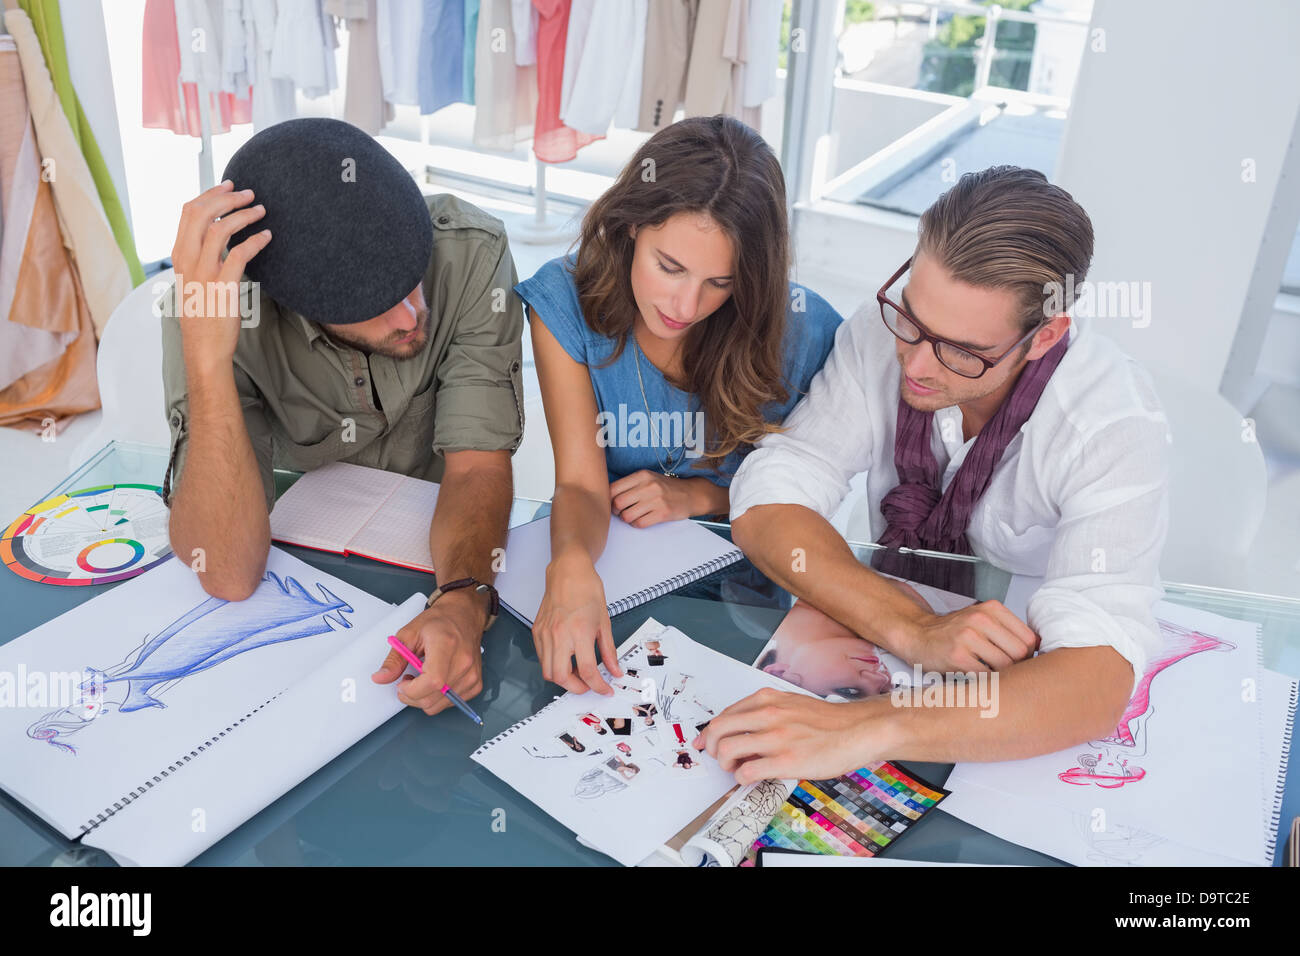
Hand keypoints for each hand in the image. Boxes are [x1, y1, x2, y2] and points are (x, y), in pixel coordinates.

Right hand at [170, 180, 270, 375]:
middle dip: (227, 197)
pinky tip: (268, 236)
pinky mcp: (223, 287)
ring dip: (244, 214)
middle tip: (250, 193)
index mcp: (179, 256)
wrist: (203, 348)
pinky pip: (240, 254)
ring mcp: (204, 273)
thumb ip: (199, 257)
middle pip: (201, 213)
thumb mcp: (193, 280)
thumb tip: (215, 236)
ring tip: (261, 210)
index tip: (229, 186)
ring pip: (220, 228)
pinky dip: (256, 240)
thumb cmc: (203, 315)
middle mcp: (187, 260)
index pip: (188, 212)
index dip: (209, 194)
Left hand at [371, 591, 484, 714]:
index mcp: (446, 646)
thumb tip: (381, 678)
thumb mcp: (409, 634)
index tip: (402, 684)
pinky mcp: (476, 684)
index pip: (432, 681)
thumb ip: (394, 659)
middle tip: (407, 680)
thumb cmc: (439, 622)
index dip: (412, 690)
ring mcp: (471, 675)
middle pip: (433, 698)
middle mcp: (463, 662)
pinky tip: (436, 681)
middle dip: (412, 695)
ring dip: (424, 697)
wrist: (463, 616)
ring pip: (439, 705)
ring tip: (422, 678)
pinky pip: (450, 703)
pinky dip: (438, 697)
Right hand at [531, 552, 620, 694]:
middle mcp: (559, 635)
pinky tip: (565, 658)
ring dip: (562, 678)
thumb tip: (615, 670)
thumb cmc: (587, 591)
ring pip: (547, 671)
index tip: (605, 689)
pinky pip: (541, 657)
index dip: (598, 686)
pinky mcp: (537, 631)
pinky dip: (552, 665)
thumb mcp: (604, 622)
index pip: (587, 671)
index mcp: (580, 632)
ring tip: (576, 672)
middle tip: (589, 685)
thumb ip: (608, 651)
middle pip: (561, 677)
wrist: (568, 572)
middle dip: (576, 688)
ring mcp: (545, 634)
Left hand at [609, 470, 696, 526]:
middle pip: (617, 503)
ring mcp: (656, 500)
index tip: (614, 502)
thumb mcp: (648, 478)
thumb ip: (630, 484)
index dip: (609, 499)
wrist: (691, 494)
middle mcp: (648, 486)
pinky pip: (639, 524)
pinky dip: (637, 524)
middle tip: (622, 511)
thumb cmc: (665, 487)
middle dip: (616, 511)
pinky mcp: (662, 513)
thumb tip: (607, 496)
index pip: (613, 488)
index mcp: (642, 475)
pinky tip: (642, 519)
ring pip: (627, 516)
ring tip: (633, 515)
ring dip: (627, 519)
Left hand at [694, 688, 883, 784]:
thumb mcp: (791, 704)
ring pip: (727, 750)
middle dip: (712, 748)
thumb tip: (741, 730)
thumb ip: (765, 712)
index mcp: (767, 700)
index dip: (711, 733)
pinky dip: (741, 778)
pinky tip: (751, 778)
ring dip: (725, 764)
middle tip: (719, 758)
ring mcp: (775, 738)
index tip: (707, 743)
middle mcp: (767, 715)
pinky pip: (746, 772)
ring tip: (736, 769)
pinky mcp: (784, 762)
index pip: (724, 715)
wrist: (856, 730)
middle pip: (718, 730)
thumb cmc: (826, 721)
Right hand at [908, 600, 1038, 672]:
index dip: (1029, 655)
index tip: (1018, 662)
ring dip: (1002, 675)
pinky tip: (978, 678)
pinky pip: (986, 676)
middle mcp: (980, 618)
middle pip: (1021, 652)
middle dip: (1017, 667)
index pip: (1029, 638)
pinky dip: (987, 682)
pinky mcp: (957, 656)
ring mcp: (968, 636)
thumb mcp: (982, 619)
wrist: (917, 635)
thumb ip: (1008, 630)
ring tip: (990, 674)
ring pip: (1006, 666)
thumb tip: (1041, 651)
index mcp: (991, 608)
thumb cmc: (954, 632)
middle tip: (1005, 671)